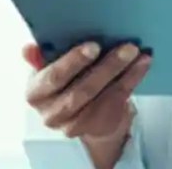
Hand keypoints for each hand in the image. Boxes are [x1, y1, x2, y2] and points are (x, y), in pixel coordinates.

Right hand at [22, 41, 149, 141]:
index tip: (94, 46)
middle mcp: (51, 113)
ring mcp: (74, 124)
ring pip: (103, 97)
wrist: (82, 111)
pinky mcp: (96, 127)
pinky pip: (117, 102)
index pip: (52, 78)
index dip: (73, 63)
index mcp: (36, 92)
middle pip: (81, 90)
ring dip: (124, 73)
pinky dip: (132, 79)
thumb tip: (29, 49)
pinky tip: (143, 64)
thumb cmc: (67, 80)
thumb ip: (43, 57)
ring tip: (138, 53)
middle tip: (127, 47)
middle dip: (107, 67)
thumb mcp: (51, 68)